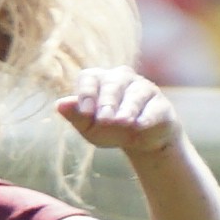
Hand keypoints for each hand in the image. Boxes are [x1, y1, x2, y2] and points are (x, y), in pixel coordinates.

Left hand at [54, 69, 185, 162]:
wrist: (142, 141)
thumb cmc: (110, 129)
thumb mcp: (90, 127)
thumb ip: (76, 116)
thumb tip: (59, 104)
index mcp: (99, 80)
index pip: (89, 78)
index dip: (86, 93)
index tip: (85, 112)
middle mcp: (121, 78)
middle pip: (112, 85)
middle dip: (107, 103)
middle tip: (105, 120)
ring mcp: (143, 88)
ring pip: (134, 95)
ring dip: (127, 108)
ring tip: (123, 121)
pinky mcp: (160, 103)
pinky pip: (153, 108)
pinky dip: (146, 117)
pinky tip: (140, 125)